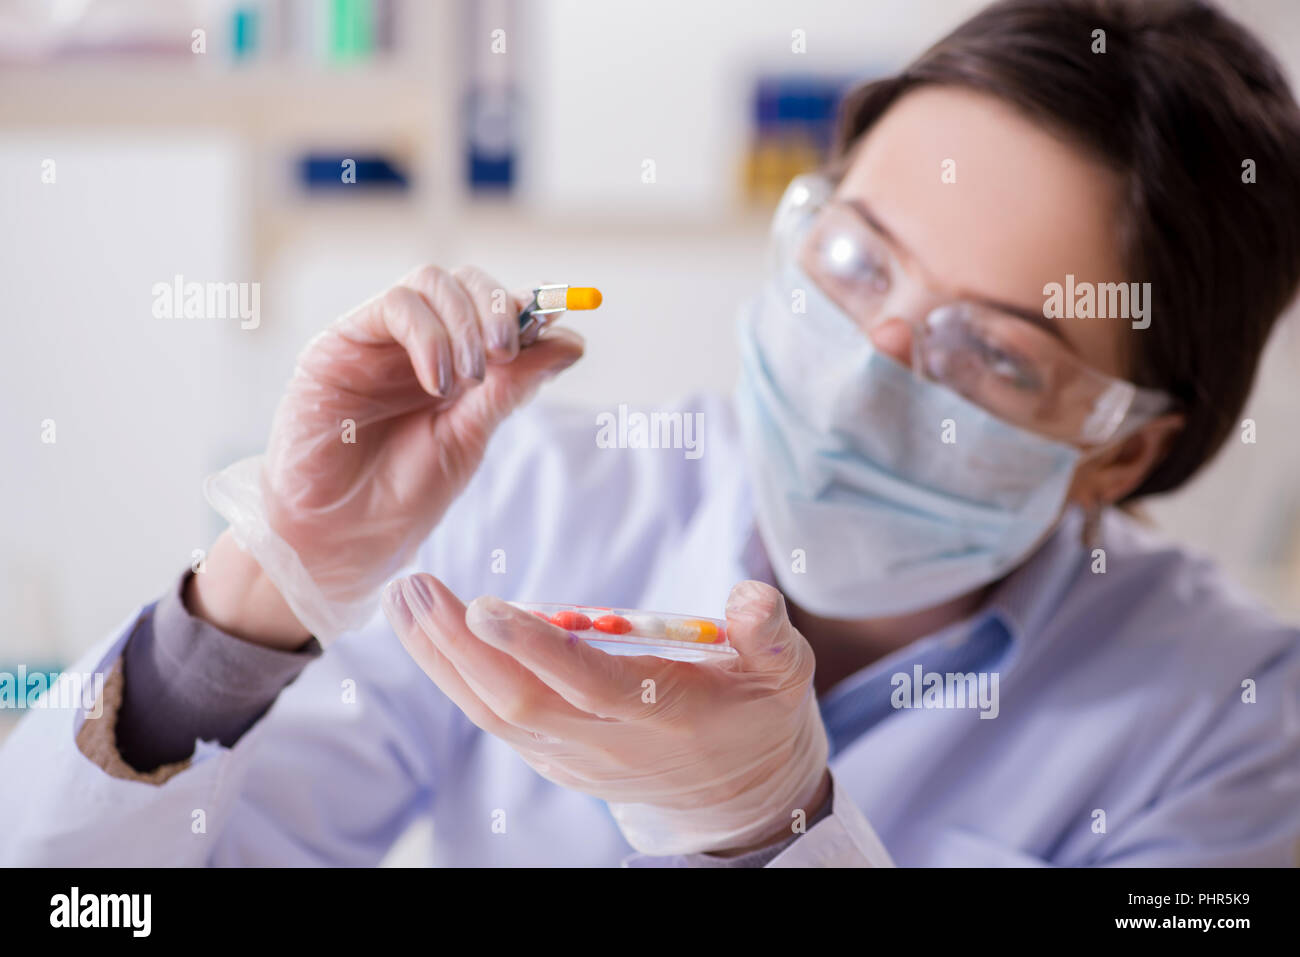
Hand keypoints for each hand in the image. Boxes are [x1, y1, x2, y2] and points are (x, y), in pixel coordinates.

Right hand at [199, 265, 583, 642]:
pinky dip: (429, 336)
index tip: (557, 326)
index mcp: (456, 364)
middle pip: (467, 282)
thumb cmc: (400, 496)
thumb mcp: (471, 437)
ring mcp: (379, 340)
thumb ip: (513, 387)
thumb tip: (572, 342)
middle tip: (508, 354)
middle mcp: (418, 344)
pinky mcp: (340, 343)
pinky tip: (437, 383)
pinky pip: (395, 305)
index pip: (497, 309)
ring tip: (469, 380)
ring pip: (432, 281)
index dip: (531, 308)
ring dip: (465, 323)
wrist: (340, 538)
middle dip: (499, 309)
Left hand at [381, 575, 829, 855]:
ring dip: (441, 660)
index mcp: (664, 716)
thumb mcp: (784, 672)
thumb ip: (768, 634)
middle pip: (519, 702)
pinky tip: (427, 636)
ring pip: (495, 714)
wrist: (740, 795)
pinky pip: (496, 719)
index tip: (484, 607)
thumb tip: (751, 598)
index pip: (588, 684)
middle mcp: (607, 744)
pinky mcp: (557, 757)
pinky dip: (455, 678)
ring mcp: (575, 757)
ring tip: (404, 601)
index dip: (535, 649)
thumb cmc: (759, 715)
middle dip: (458, 648)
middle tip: (414, 588)